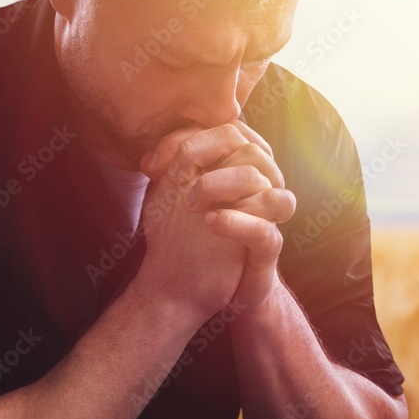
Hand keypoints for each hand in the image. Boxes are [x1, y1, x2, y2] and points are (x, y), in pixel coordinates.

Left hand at [142, 122, 295, 310]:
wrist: (193, 287)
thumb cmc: (185, 235)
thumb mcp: (170, 199)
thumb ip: (166, 171)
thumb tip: (150, 159)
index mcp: (239, 167)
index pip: (228, 130)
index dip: (190, 139)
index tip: (154, 165)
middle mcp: (260, 185)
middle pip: (248, 147)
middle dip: (203, 155)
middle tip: (175, 179)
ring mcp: (267, 215)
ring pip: (260, 180)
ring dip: (219, 184)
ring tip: (190, 204)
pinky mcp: (267, 247)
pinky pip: (265, 229)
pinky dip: (237, 222)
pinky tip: (210, 222)